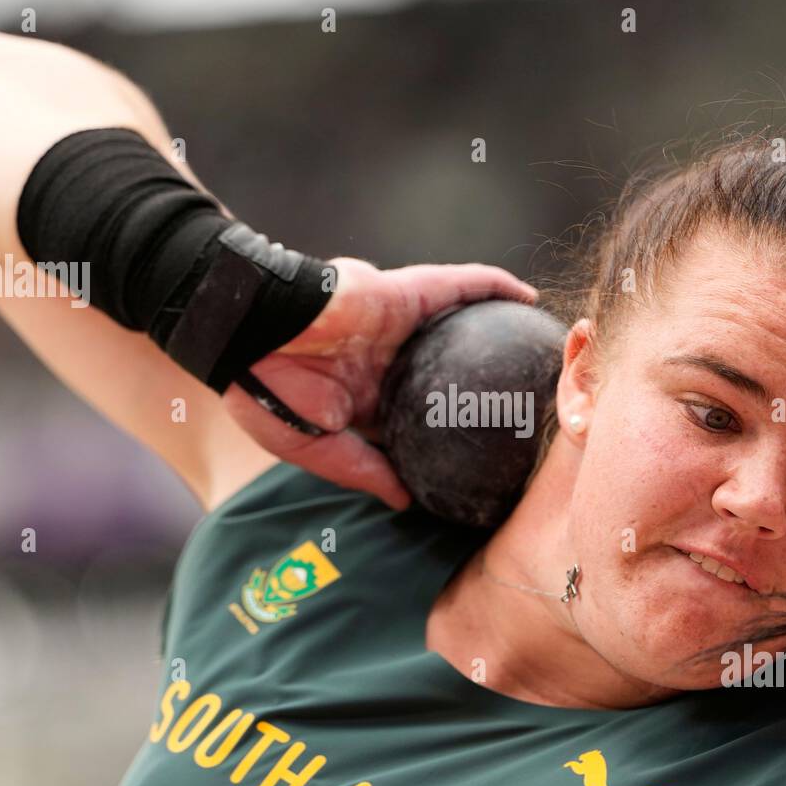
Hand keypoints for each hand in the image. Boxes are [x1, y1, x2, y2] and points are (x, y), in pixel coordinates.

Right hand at [222, 257, 539, 509]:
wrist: (244, 329)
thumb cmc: (262, 390)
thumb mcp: (309, 446)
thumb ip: (360, 469)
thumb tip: (406, 501)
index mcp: (366, 400)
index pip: (420, 419)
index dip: (452, 435)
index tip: (489, 456)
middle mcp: (388, 362)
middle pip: (451, 373)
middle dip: (487, 387)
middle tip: (530, 405)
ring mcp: (396, 327)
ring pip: (460, 326)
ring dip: (499, 332)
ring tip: (542, 348)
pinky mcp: (401, 293)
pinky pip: (456, 284)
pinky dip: (491, 286)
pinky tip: (527, 298)